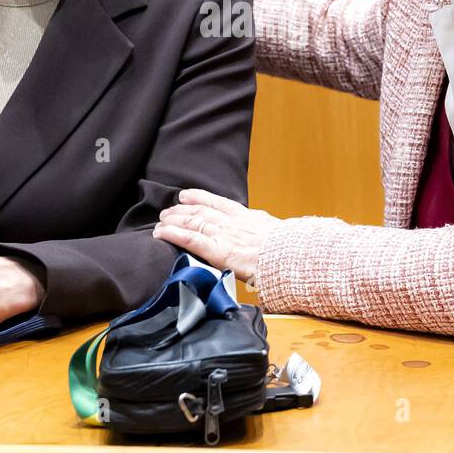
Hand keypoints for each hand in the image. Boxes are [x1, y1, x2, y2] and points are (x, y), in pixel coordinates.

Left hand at [153, 189, 277, 283]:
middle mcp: (233, 223)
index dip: (200, 198)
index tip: (187, 195)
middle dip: (182, 211)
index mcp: (249, 217)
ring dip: (174, 221)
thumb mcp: (277, 233)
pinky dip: (173, 234)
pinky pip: (190, 239)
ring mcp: (224, 235)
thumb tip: (262, 229)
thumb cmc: (289, 250)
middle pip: (202, 212)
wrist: (292, 257)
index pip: (220, 204)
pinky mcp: (217, 250)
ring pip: (193, 223)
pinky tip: (161, 233)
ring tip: (161, 222)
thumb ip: (263, 230)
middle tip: (168, 211)